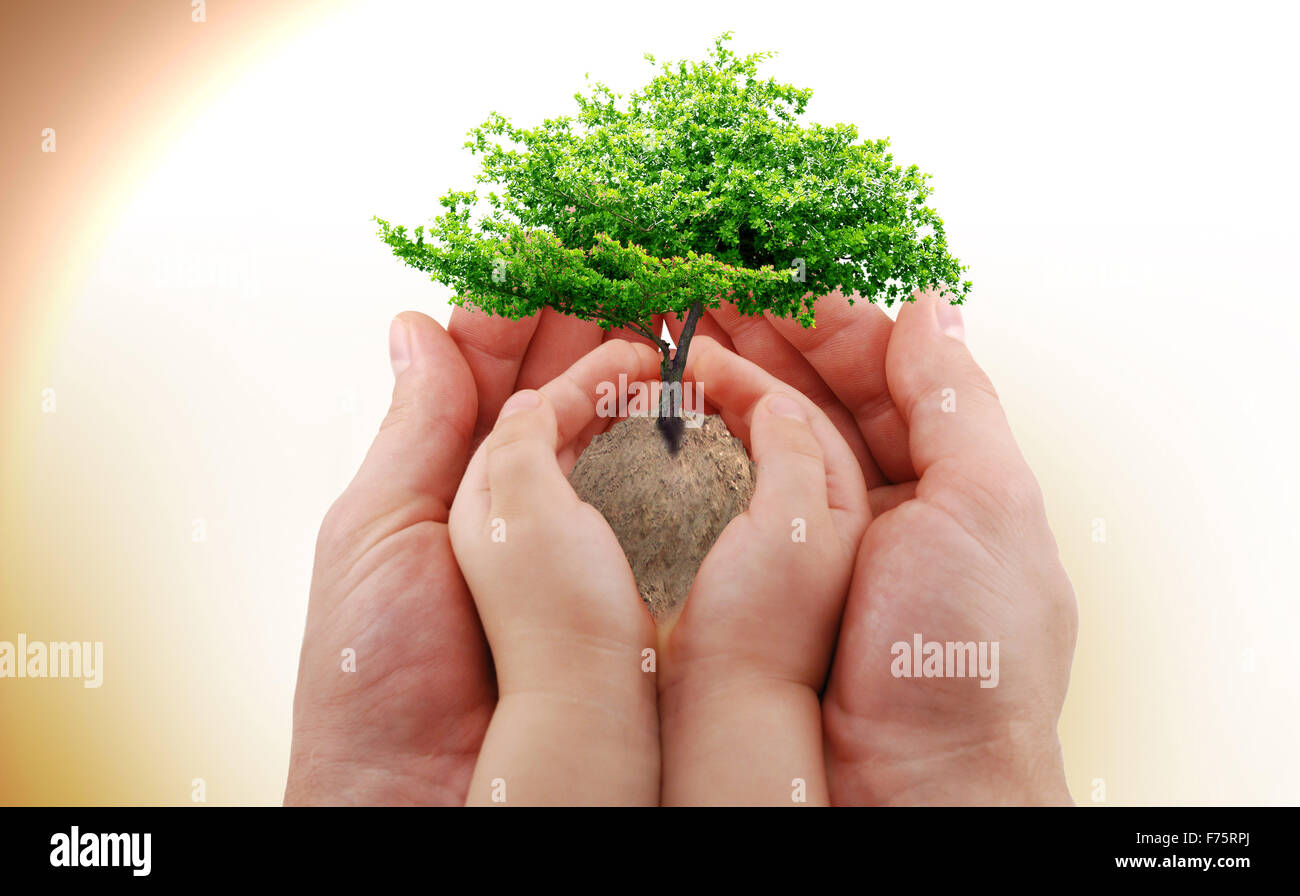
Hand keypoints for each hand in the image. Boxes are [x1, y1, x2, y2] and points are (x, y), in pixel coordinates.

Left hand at [286, 307, 658, 804]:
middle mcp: (505, 500)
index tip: (555, 246)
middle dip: (583, 319)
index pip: (483, 368)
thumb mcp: (379, 530)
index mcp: (438, 477)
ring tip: (659, 309)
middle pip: (551, 386)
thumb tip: (416, 324)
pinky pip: (641, 494)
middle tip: (627, 261)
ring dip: (625, 366)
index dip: (516, 305)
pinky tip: (675, 394)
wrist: (426, 800)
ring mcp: (566, 538)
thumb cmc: (375, 677)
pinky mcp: (615, 579)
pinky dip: (658, 437)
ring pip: (603, 429)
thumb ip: (416, 427)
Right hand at [666, 292, 1076, 804]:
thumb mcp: (989, 506)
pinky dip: (716, 438)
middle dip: (775, 339)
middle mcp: (888, 510)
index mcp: (952, 487)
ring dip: (739, 376)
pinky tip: (687, 401)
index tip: (782, 280)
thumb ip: (957, 401)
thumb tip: (934, 306)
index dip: (837, 325)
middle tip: (718, 291)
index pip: (890, 378)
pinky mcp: (772, 581)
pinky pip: (744, 491)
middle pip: (826, 399)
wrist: (911, 790)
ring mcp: (826, 545)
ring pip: (777, 436)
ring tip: (690, 327)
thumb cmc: (967, 660)